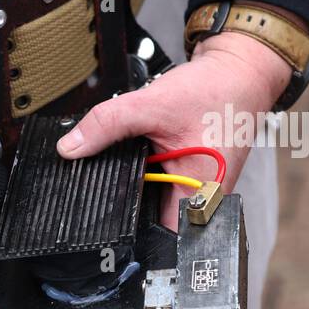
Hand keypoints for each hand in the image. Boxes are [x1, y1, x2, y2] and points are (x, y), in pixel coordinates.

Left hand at [55, 31, 290, 227]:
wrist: (238, 72)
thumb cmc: (212, 91)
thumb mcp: (152, 105)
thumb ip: (107, 125)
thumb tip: (69, 148)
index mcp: (201, 194)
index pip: (159, 236)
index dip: (127, 231)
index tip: (103, 218)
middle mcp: (203, 200)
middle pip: (152, 222)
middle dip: (127, 204)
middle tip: (115, 179)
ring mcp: (200, 192)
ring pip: (155, 204)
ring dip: (137, 188)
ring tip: (136, 163)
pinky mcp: (193, 179)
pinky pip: (162, 188)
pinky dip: (147, 174)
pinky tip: (144, 159)